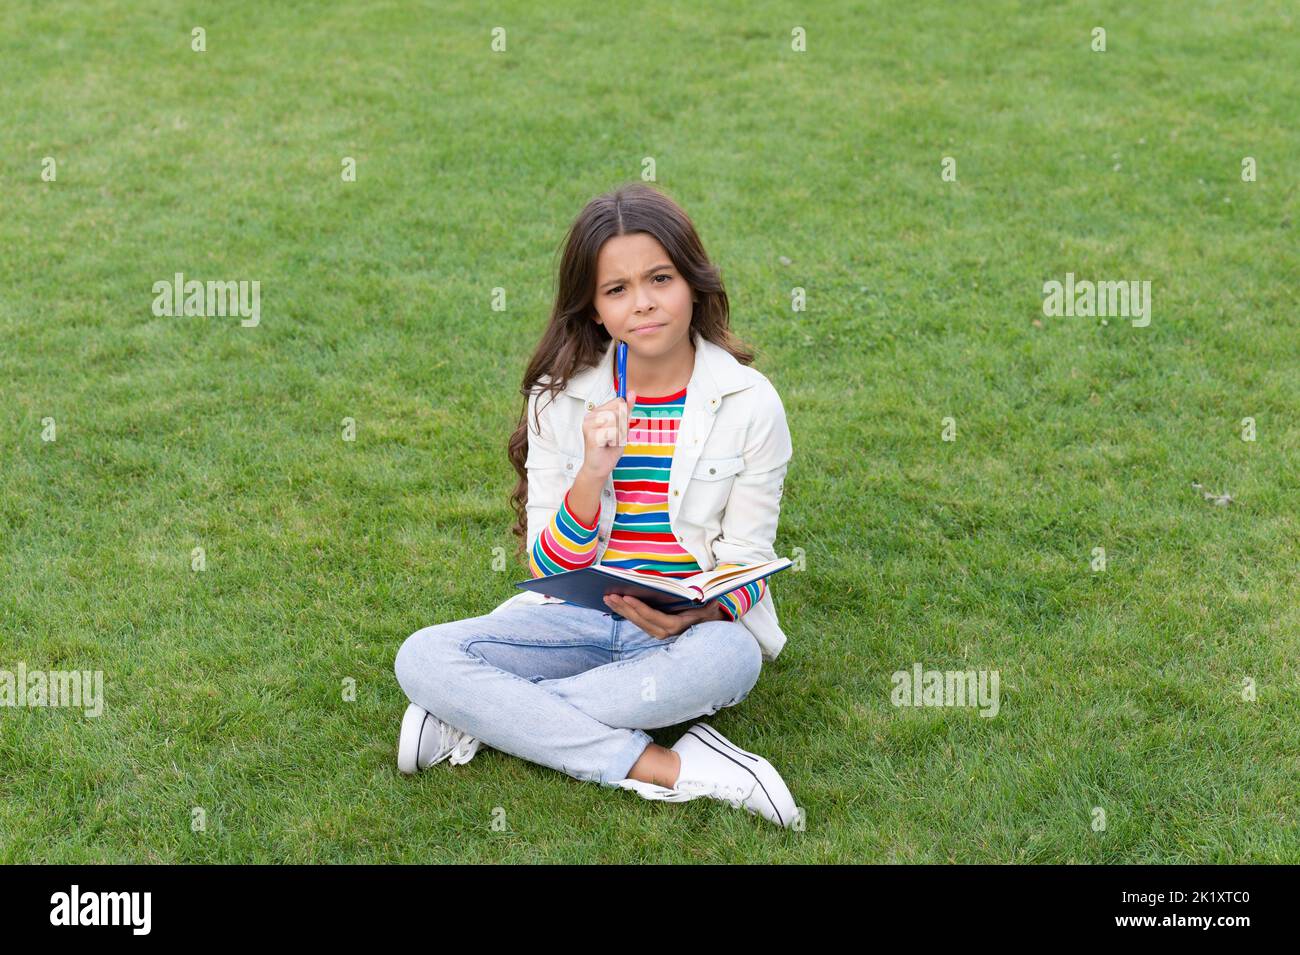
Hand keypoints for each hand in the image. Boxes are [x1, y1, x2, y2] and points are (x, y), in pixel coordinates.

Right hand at [579, 388, 636, 478]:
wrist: (599, 469)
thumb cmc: (609, 449)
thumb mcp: (622, 427)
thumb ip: (627, 410)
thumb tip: (632, 392)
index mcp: (596, 412)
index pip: (618, 401)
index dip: (624, 415)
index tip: (618, 426)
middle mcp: (590, 416)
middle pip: (618, 410)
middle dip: (622, 425)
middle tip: (614, 437)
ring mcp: (589, 425)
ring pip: (617, 420)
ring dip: (619, 434)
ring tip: (611, 441)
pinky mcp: (591, 435)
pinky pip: (613, 431)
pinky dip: (615, 440)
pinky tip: (607, 446)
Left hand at [602, 594, 727, 638]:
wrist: (711, 625)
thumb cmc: (709, 613)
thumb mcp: (709, 607)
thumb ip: (703, 603)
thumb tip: (699, 595)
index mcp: (676, 626)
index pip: (653, 617)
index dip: (639, 608)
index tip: (627, 597)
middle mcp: (665, 632)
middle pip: (640, 620)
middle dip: (624, 608)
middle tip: (609, 595)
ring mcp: (658, 632)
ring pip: (636, 621)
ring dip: (621, 610)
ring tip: (607, 598)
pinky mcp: (654, 629)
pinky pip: (638, 621)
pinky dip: (626, 612)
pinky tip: (616, 603)